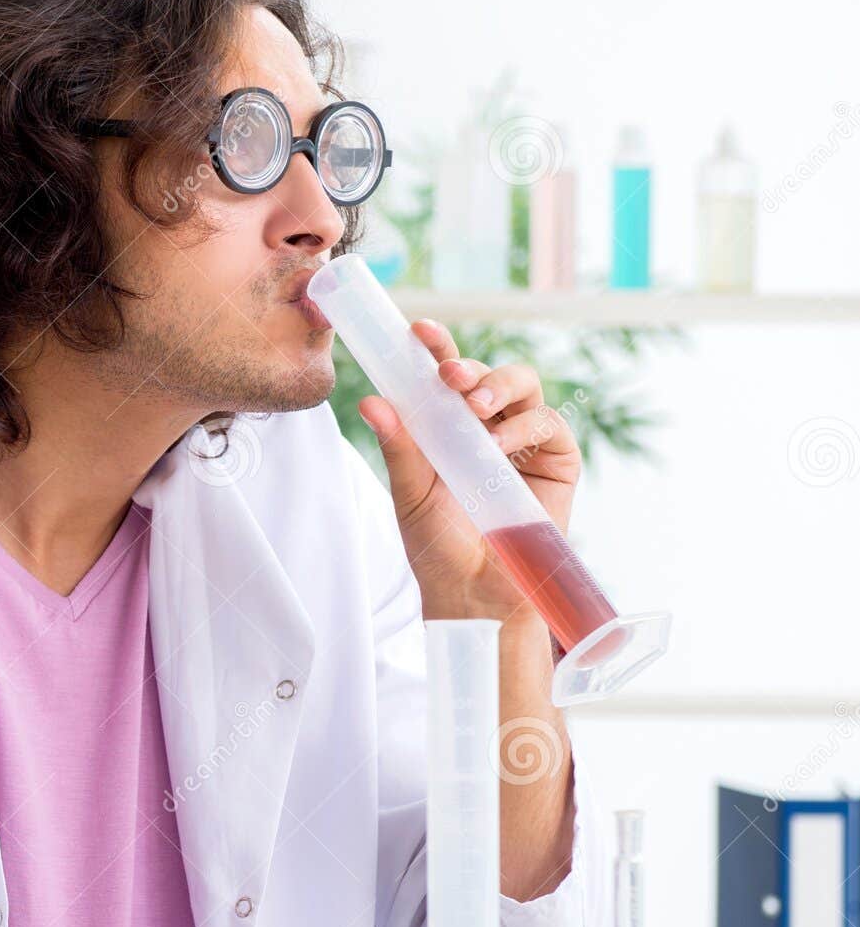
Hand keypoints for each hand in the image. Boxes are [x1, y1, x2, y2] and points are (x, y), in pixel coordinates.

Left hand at [358, 318, 580, 626]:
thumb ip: (399, 448)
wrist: (474, 595)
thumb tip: (369, 400)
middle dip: (467, 366)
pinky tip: (498, 444)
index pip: (443, 379)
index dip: (435, 350)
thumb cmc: (439, 546)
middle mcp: (487, 428)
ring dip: (497, 385)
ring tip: (473, 405)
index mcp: (448, 428)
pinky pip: (548, 424)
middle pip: (484, 374)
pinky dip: (524, 426)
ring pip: (522, 386)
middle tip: (448, 375)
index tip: (418, 330)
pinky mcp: (557, 462)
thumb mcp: (411, 494)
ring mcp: (524, 442)